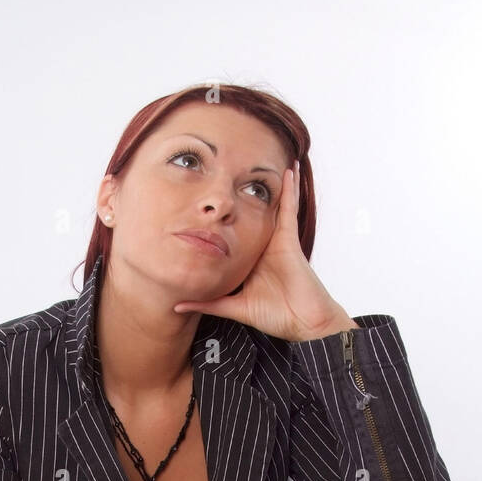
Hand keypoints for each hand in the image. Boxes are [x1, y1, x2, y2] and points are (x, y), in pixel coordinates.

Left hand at [173, 161, 353, 340]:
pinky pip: (288, 208)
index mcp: (250, 259)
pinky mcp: (288, 239)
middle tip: (230, 165)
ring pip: (269, 206)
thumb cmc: (277, 316)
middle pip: (250, 214)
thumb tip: (177, 306)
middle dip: (243, 192)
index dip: (222, 221)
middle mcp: (263, 246)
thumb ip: (208, 303)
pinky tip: (289, 169)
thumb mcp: (234, 307)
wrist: (304, 323)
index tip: (204, 205)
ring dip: (268, 184)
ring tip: (263, 157)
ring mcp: (276, 240)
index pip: (233, 235)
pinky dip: (289, 189)